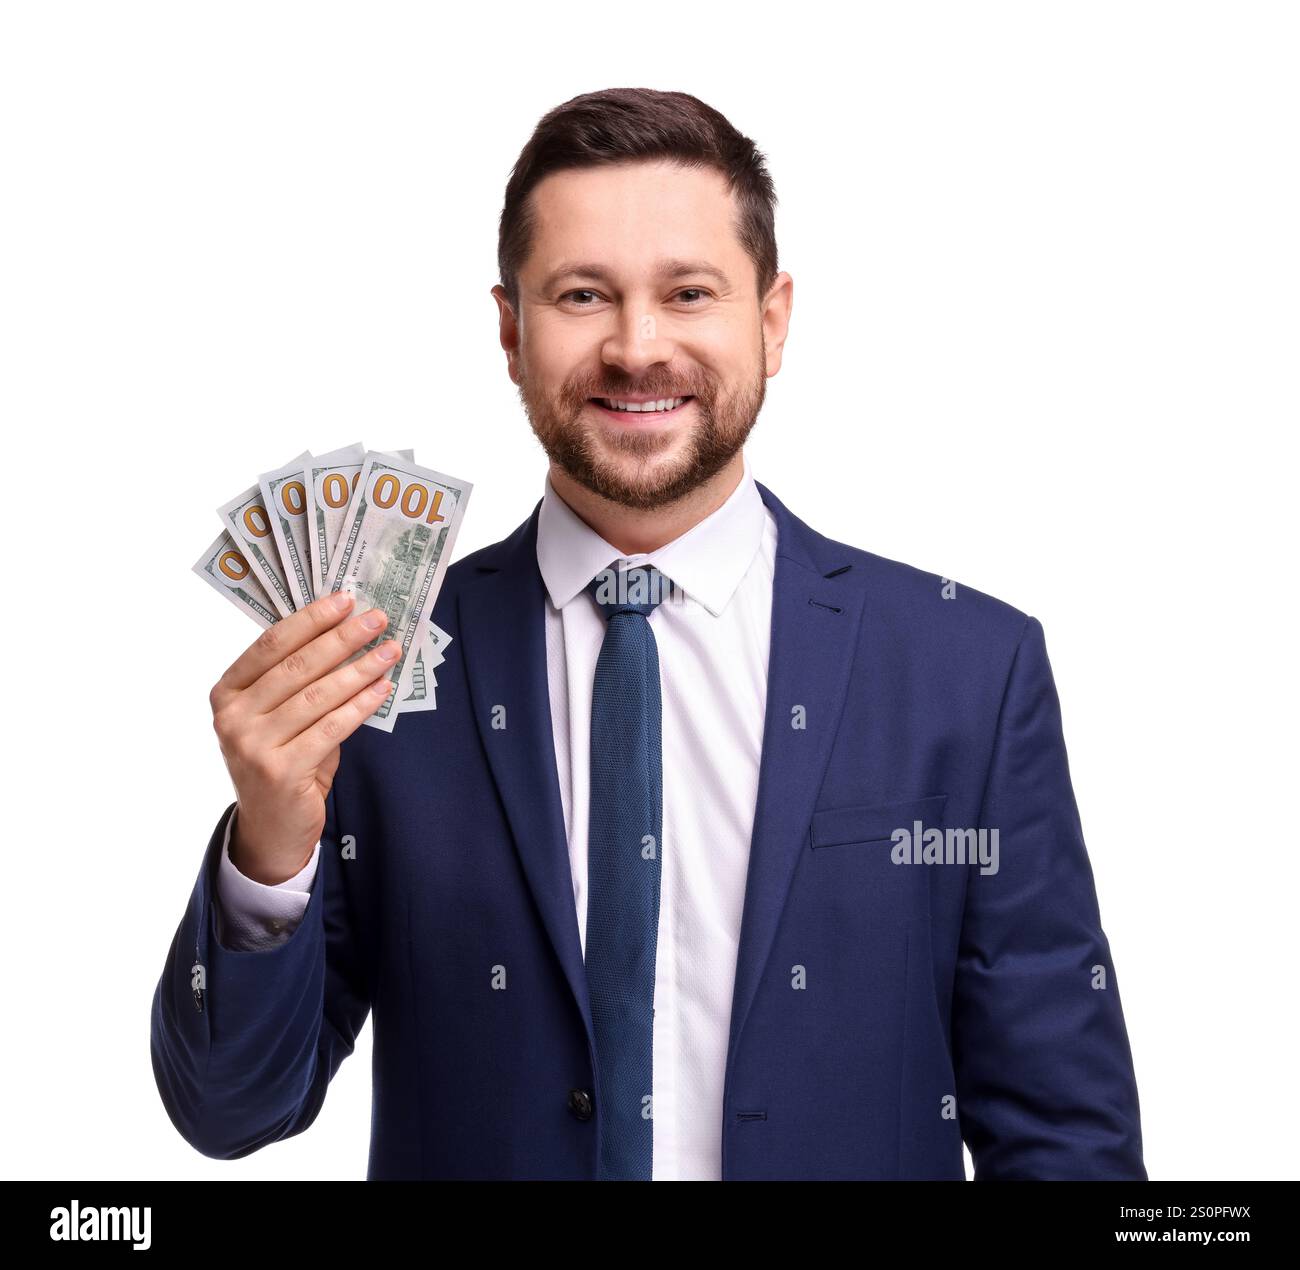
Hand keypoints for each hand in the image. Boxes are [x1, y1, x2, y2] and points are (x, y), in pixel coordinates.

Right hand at [209, 591, 397, 883]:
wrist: (270, 828)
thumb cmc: (282, 760)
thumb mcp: (279, 716)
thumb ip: (300, 681)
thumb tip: (348, 633)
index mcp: (227, 692)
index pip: (271, 644)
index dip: (311, 619)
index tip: (345, 599)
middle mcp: (233, 717)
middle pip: (298, 665)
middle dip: (343, 637)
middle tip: (378, 619)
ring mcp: (253, 745)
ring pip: (319, 694)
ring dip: (360, 668)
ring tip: (390, 651)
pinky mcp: (282, 770)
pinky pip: (332, 727)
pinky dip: (362, 704)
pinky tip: (383, 688)